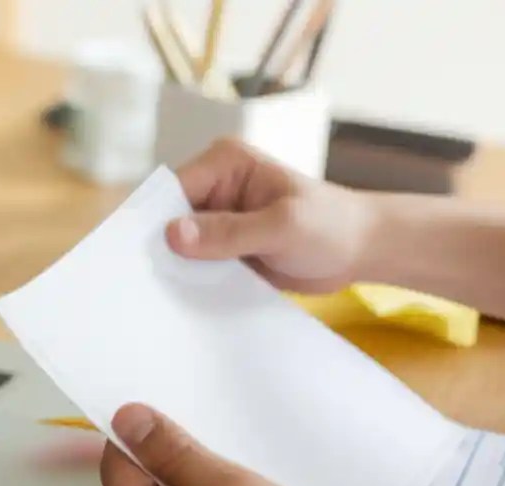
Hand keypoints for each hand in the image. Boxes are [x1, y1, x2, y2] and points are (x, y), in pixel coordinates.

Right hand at [166, 139, 382, 293]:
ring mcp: (219, 221)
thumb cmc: (331, 226)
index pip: (173, 190)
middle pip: (170, 219)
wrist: (362, 251)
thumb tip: (174, 235)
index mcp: (224, 164)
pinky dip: (194, 282)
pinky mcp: (226, 249)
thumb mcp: (281, 227)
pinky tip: (187, 302)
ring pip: (181, 247)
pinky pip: (198, 266)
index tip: (142, 257)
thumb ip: (229, 231)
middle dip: (164, 250)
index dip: (156, 222)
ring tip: (166, 299)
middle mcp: (215, 188)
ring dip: (178, 270)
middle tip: (150, 285)